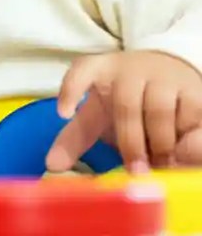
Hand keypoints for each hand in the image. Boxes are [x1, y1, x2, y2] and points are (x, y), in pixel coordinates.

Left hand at [46, 50, 201, 172]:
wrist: (170, 72)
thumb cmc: (125, 99)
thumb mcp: (98, 114)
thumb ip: (75, 138)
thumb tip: (52, 166)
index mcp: (100, 71)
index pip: (81, 71)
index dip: (70, 89)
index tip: (63, 113)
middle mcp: (130, 69)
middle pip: (125, 106)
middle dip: (131, 143)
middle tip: (135, 171)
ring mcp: (162, 76)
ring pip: (158, 111)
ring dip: (159, 143)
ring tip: (159, 165)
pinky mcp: (192, 88)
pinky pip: (189, 115)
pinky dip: (184, 137)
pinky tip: (180, 150)